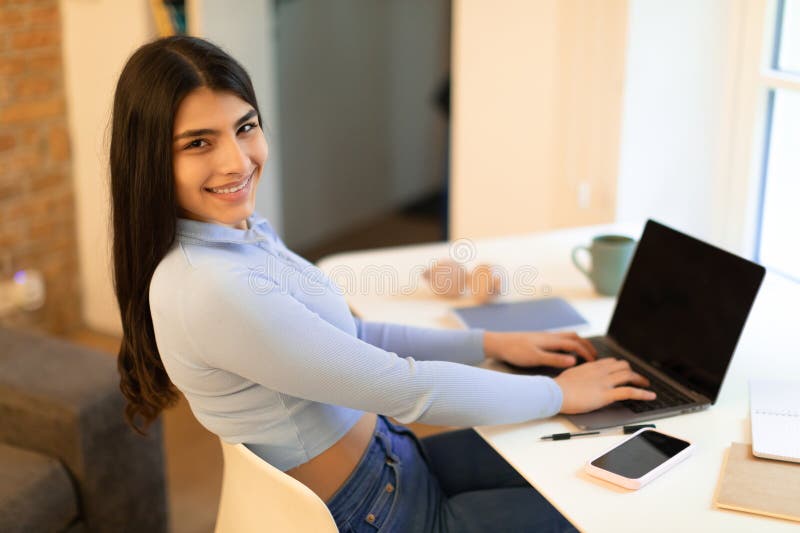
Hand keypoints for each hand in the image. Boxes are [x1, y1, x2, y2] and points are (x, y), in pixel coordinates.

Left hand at [482, 331, 596, 367]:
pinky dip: (569, 342)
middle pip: (574, 337)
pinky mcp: (539, 338)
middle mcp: (550, 336)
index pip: (575, 344)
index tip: (595, 363)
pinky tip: (565, 350)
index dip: (587, 353)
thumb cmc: (516, 351)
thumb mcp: (536, 358)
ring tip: (584, 352)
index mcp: (551, 340)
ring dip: (578, 342)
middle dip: (586, 345)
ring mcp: (545, 336)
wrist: (499, 343)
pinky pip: (560, 338)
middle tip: (595, 356)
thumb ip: (555, 360)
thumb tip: (574, 361)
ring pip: (567, 336)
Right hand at [554, 358, 655, 413]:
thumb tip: (581, 378)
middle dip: (633, 372)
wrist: (555, 393)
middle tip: (638, 379)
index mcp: (591, 367)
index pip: (612, 362)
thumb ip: (580, 374)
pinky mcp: (607, 394)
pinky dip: (643, 393)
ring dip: (641, 380)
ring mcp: (605, 382)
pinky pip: (630, 392)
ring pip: (629, 376)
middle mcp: (601, 371)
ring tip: (647, 386)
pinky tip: (650, 396)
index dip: (620, 367)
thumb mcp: (571, 375)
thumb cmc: (559, 387)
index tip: (624, 371)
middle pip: (623, 366)